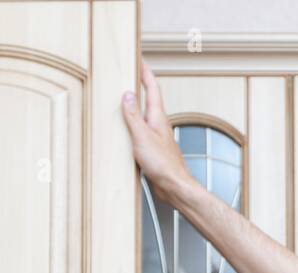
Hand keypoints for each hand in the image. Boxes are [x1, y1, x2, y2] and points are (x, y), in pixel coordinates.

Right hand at [122, 61, 191, 200]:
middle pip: (148, 99)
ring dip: (134, 106)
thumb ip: (133, 116)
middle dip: (139, 85)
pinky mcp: (152, 150)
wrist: (175, 187)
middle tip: (128, 73)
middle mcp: (158, 125)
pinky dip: (131, 126)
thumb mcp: (143, 137)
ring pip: (143, 116)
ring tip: (122, 97)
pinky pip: (140, 132)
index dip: (145, 72)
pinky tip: (124, 131)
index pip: (152, 88)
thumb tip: (127, 94)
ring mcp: (156, 137)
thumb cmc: (164, 165)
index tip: (139, 58)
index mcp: (157, 117)